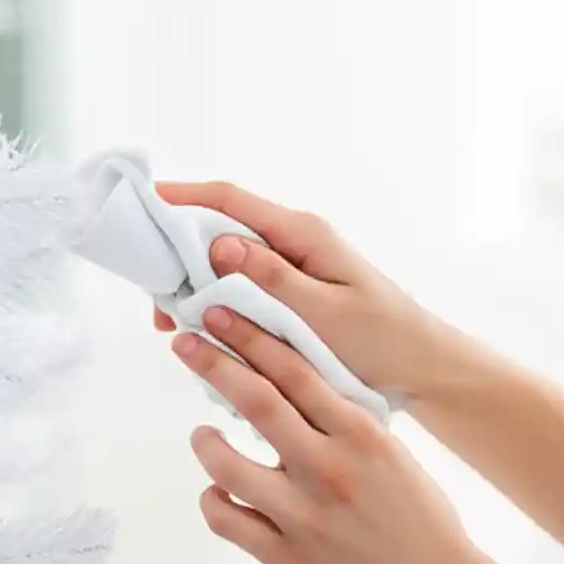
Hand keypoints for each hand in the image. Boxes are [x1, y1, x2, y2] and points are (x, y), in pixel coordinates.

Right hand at [153, 181, 473, 401]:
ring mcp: (288, 264)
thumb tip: (219, 244)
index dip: (181, 196)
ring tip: (171, 323)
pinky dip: (215, 304)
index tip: (142, 202)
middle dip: (177, 256)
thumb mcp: (324, 311)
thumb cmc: (381, 338)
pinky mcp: (287, 290)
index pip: (228, 200)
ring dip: (193, 287)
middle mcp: (291, 241)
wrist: (421, 367)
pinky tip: (204, 332)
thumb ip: (272, 278)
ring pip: (224, 262)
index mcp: (301, 233)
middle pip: (218, 230)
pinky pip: (239, 286)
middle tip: (154, 297)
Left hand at [172, 317, 511, 563]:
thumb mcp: (388, 449)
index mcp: (361, 436)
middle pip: (257, 402)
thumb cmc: (413, 512)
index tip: (222, 315)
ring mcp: (306, 517)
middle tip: (187, 342)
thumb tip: (285, 376)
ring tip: (204, 432)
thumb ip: (339, 416)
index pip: (295, 371)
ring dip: (206, 441)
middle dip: (214, 363)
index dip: (252, 337)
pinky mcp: (288, 558)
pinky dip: (213, 498)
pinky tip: (219, 489)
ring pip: (227, 465)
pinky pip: (226, 520)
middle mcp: (330, 470)